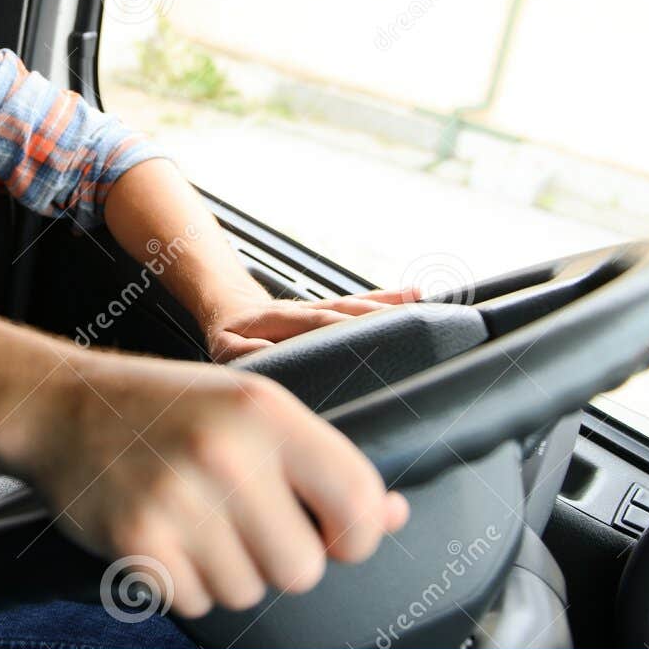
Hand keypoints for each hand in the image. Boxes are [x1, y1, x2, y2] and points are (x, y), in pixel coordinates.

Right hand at [0, 350, 409, 617]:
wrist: (62, 405)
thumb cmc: (166, 408)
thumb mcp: (250, 407)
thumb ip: (322, 461)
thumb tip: (392, 515)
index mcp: (266, 412)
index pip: (358, 501)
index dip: (357, 533)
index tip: (335, 532)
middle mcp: (227, 454)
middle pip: (303, 568)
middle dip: (281, 559)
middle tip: (245, 523)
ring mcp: (179, 499)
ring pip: (248, 591)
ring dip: (229, 571)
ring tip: (198, 522)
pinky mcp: (138, 539)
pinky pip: (197, 601)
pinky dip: (185, 583)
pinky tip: (166, 536)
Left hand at [202, 285, 422, 363]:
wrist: (233, 309)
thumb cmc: (231, 336)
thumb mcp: (228, 347)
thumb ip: (244, 351)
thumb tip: (265, 352)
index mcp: (282, 319)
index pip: (314, 322)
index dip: (338, 325)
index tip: (364, 332)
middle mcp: (307, 310)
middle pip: (344, 310)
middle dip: (373, 316)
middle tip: (408, 322)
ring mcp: (322, 309)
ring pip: (356, 306)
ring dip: (387, 306)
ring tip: (420, 304)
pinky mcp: (332, 312)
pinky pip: (362, 305)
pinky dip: (388, 301)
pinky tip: (416, 295)